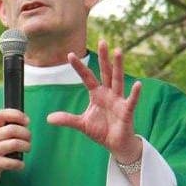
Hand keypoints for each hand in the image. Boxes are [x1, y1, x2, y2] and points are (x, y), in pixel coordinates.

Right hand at [0, 109, 30, 185]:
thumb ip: (4, 129)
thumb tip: (24, 124)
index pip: (2, 114)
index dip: (17, 115)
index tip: (27, 121)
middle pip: (12, 129)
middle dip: (26, 133)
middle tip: (29, 139)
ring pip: (15, 143)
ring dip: (26, 146)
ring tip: (27, 149)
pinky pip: (12, 162)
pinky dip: (20, 164)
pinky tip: (21, 164)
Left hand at [46, 40, 142, 162]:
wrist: (116, 145)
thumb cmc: (102, 131)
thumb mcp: (82, 124)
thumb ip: (67, 119)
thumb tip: (48, 118)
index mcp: (97, 94)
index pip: (87, 77)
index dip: (79, 67)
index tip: (69, 54)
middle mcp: (108, 93)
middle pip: (105, 72)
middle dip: (104, 57)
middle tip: (102, 40)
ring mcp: (119, 100)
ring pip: (118, 80)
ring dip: (118, 66)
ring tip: (118, 51)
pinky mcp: (127, 111)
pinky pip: (131, 101)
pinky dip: (135, 93)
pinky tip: (138, 84)